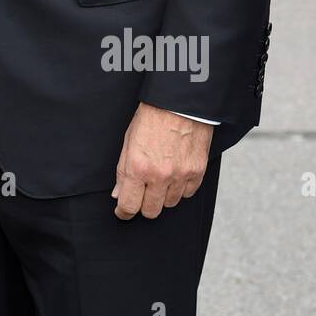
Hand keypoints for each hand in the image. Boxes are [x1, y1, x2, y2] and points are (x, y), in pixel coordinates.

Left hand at [112, 102, 213, 219]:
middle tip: (142, 194)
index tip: (123, 212)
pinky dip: (181, 188)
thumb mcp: (128, 141)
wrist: (179, 103)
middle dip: (143, 205)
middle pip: (151, 211)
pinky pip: (188, 194)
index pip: (129, 205)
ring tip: (160, 178)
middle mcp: (159, 175)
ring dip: (163, 196)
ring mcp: (180, 175)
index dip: (124, 212)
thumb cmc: (151, 118)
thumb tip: (118, 194)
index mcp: (137, 167)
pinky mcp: (197, 172)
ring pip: (170, 204)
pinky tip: (175, 174)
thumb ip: (122, 172)